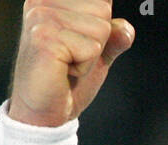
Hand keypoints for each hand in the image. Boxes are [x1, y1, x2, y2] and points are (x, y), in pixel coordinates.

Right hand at [8, 0, 133, 126]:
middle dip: (99, 40)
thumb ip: (114, 36)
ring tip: (68, 63)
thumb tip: (125, 29)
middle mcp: (42, 2)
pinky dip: (86, 66)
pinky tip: (64, 70)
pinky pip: (93, 47)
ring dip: (91, 54)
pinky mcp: (45, 38)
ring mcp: (41, 17)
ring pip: (101, 28)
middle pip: (103, 10)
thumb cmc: (66, 79)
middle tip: (73, 56)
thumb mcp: (98, 53)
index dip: (102, 25)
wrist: (44, 110)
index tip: (79, 42)